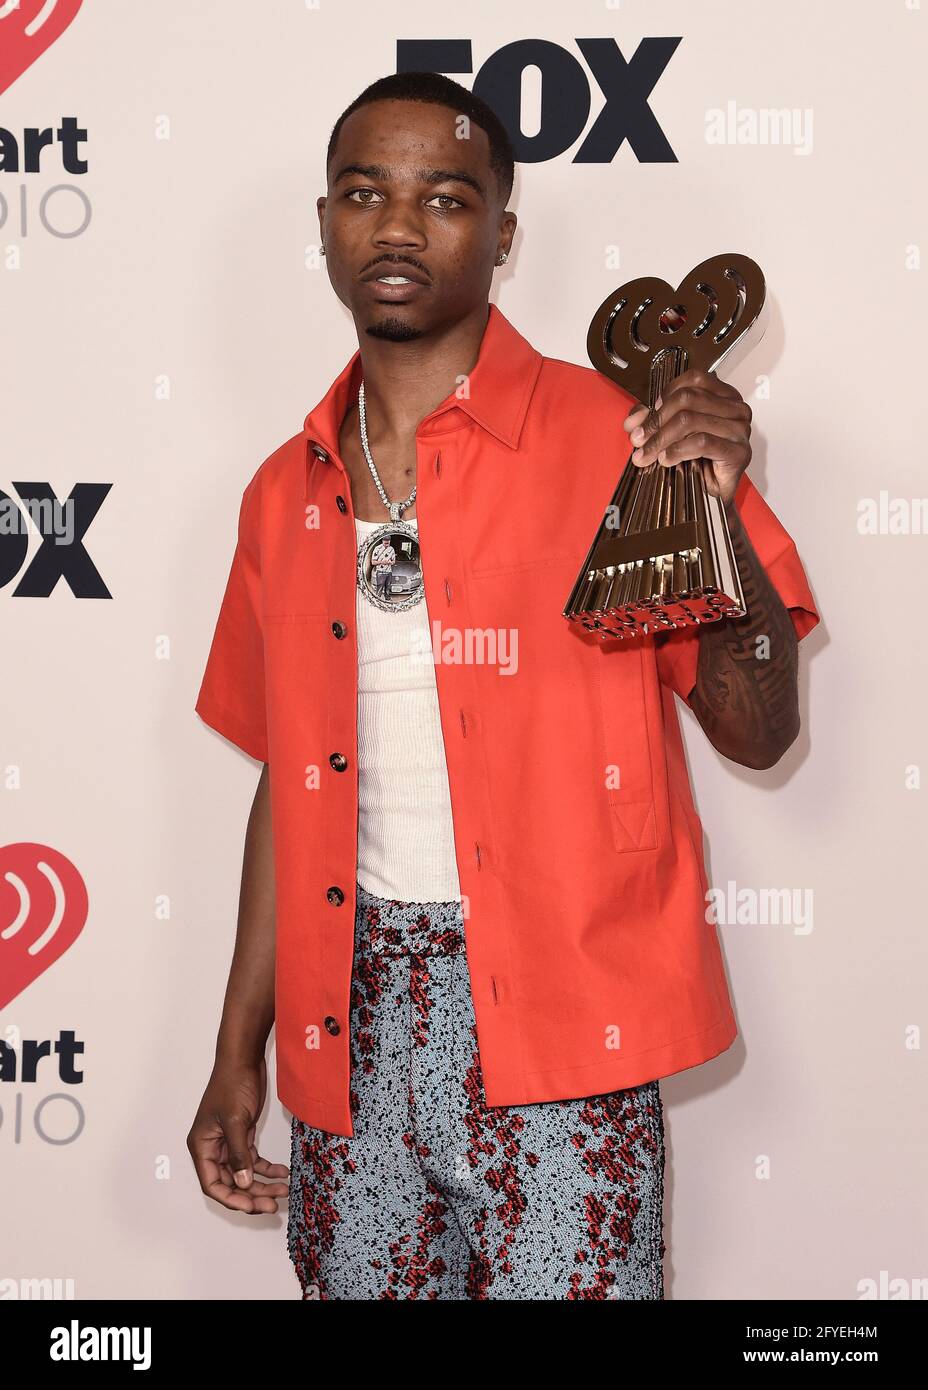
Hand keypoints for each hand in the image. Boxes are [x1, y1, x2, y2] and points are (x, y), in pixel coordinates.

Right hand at [187, 1055, 289, 1213]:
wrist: (244, 1058)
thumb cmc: (232, 1084)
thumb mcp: (235, 1120)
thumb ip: (238, 1154)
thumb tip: (243, 1184)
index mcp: (202, 1146)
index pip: (213, 1184)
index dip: (232, 1198)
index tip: (253, 1205)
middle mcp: (213, 1148)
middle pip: (230, 1182)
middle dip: (252, 1194)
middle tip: (273, 1205)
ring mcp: (228, 1142)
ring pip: (244, 1173)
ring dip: (262, 1183)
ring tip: (283, 1191)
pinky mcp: (242, 1134)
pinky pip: (253, 1159)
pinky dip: (267, 1168)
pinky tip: (282, 1173)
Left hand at [622, 367, 752, 506]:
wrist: (710, 496)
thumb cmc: (695, 462)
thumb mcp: (669, 433)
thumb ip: (652, 419)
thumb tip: (633, 421)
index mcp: (725, 396)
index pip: (694, 378)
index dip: (665, 394)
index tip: (647, 415)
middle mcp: (736, 408)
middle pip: (687, 399)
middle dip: (656, 420)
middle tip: (638, 440)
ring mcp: (740, 429)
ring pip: (690, 420)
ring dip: (661, 438)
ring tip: (646, 455)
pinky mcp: (739, 452)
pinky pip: (701, 442)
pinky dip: (677, 450)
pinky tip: (665, 460)